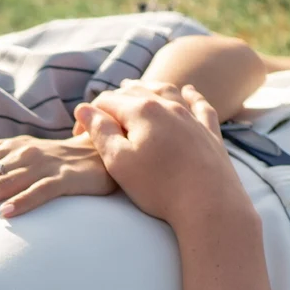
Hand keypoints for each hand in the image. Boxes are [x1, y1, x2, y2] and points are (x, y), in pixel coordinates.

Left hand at [0, 135, 117, 217]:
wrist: (104, 153)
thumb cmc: (58, 157)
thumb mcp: (20, 149)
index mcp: (10, 148)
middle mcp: (22, 154)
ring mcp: (42, 166)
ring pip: (4, 184)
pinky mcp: (63, 179)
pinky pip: (40, 192)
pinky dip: (22, 202)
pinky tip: (5, 214)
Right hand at [74, 82, 246, 233]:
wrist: (208, 202)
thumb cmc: (158, 186)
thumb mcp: (118, 161)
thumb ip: (100, 131)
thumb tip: (83, 109)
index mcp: (141, 111)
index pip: (106, 102)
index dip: (89, 116)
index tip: (79, 137)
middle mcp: (168, 106)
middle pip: (135, 91)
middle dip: (114, 99)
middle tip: (101, 113)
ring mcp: (191, 116)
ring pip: (166, 91)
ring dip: (148, 87)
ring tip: (135, 87)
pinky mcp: (209, 131)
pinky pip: (200, 104)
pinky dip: (191, 95)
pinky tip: (188, 91)